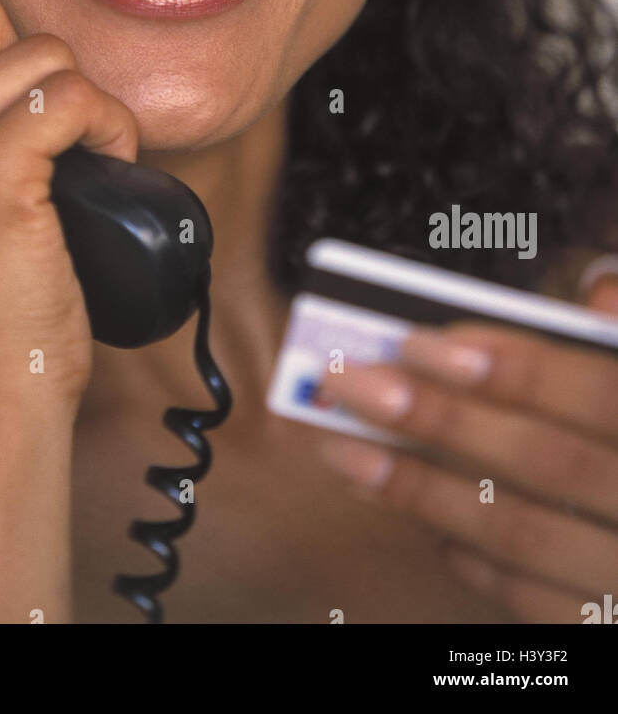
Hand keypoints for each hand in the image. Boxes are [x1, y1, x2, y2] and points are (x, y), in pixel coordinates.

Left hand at [314, 270, 617, 621]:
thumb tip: (597, 293)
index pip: (598, 393)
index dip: (513, 365)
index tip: (417, 339)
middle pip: (545, 462)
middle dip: (438, 418)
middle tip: (348, 384)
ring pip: (522, 533)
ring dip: (421, 489)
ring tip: (342, 451)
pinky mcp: (610, 638)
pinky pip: (531, 603)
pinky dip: (471, 555)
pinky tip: (423, 518)